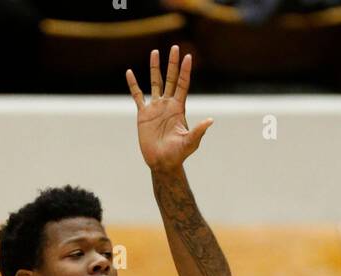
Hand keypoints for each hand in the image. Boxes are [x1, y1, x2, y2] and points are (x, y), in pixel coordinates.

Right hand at [127, 47, 211, 174]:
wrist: (162, 163)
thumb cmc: (178, 155)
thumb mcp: (190, 142)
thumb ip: (199, 131)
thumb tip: (210, 120)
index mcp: (179, 108)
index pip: (183, 85)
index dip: (185, 71)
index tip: (188, 56)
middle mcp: (167, 105)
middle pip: (170, 78)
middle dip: (172, 63)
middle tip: (175, 47)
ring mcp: (155, 108)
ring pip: (155, 83)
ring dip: (155, 68)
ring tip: (155, 52)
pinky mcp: (143, 115)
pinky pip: (138, 96)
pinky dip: (133, 85)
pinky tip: (130, 73)